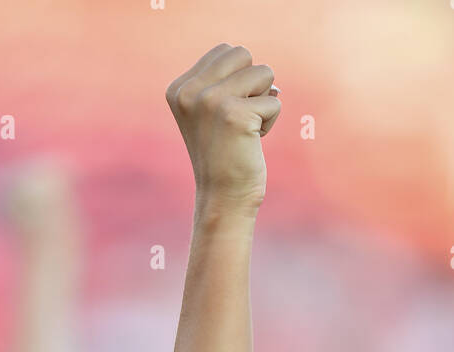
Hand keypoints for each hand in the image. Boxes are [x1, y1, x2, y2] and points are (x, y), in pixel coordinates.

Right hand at [166, 43, 280, 213]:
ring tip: (247, 129)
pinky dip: (270, 122)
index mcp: (179, 88)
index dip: (238, 80)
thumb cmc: (225, 156)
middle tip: (240, 118)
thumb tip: (271, 79)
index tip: (227, 113)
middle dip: (253, 84)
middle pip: (243, 54)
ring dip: (264, 102)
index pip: (225, 51)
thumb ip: (230, 83)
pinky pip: (274, 102)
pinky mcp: (235, 115)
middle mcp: (190, 91)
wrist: (223, 198)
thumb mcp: (215, 114)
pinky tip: (253, 142)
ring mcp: (210, 101)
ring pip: (264, 73)